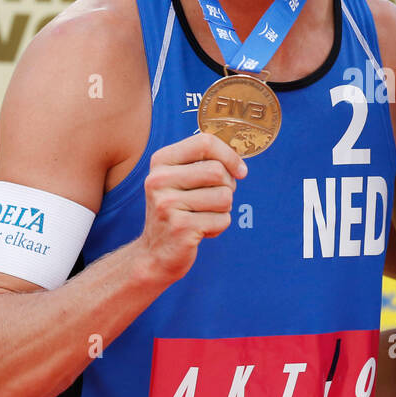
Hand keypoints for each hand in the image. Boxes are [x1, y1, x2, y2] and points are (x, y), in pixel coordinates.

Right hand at [135, 132, 246, 284]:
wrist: (155, 254)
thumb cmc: (176, 212)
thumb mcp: (181, 180)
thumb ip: (204, 164)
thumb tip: (240, 166)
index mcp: (161, 161)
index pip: (205, 142)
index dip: (230, 156)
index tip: (240, 172)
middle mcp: (159, 179)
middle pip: (217, 171)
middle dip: (227, 187)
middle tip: (216, 200)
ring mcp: (167, 204)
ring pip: (224, 197)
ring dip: (224, 210)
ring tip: (204, 216)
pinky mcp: (180, 227)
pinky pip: (223, 220)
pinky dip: (219, 227)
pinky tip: (200, 231)